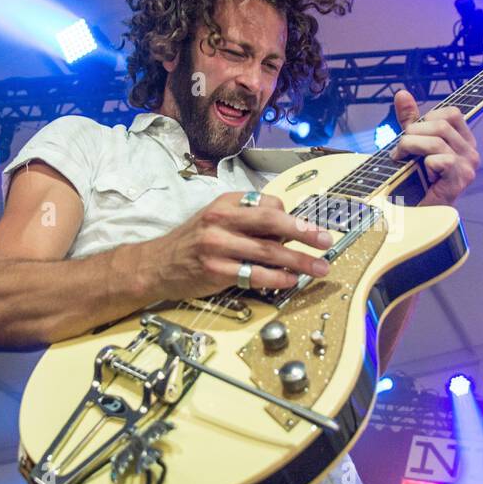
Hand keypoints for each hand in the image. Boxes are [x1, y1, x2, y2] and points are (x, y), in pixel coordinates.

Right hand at [143, 192, 335, 299]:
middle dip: (304, 231)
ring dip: (299, 260)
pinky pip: (255, 275)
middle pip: (272, 221)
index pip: (268, 203)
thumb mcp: (216, 220)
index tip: (306, 229)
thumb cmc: (192, 242)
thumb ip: (248, 221)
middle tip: (326, 240)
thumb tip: (288, 230)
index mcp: (225, 204)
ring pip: (269, 251)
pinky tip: (292, 280)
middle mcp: (221, 221)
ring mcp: (217, 246)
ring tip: (319, 267)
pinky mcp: (216, 271)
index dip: (290, 216)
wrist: (156, 265)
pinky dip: (278, 278)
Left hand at [388, 90, 479, 206]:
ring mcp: (468, 166)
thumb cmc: (418, 180)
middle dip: (413, 133)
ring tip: (401, 158)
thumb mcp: (414, 144)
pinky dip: (424, 163)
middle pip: (441, 125)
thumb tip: (401, 94)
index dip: (427, 118)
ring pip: (437, 141)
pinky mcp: (460, 179)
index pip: (452, 113)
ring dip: (411, 146)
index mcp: (463, 140)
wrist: (419, 213)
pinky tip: (420, 174)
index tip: (412, 133)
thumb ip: (410, 119)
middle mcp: (470, 151)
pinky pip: (441, 160)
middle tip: (400, 149)